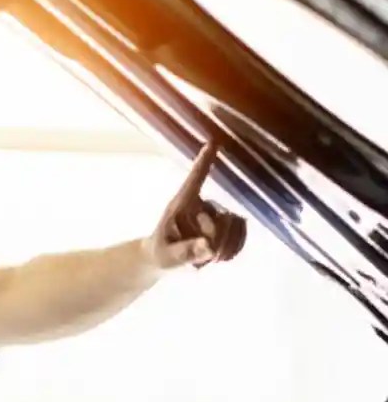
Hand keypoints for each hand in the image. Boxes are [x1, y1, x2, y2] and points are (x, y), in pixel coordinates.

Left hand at [143, 142, 246, 270]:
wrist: (164, 258)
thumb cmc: (160, 252)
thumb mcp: (166, 256)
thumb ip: (185, 252)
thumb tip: (208, 246)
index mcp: (181, 204)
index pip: (195, 180)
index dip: (204, 163)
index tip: (212, 143)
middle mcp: (202, 204)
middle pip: (222, 219)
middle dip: (216, 239)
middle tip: (201, 254)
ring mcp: (216, 213)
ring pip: (235, 226)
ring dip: (225, 246)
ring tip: (206, 257)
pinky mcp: (227, 224)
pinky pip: (242, 233)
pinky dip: (233, 249)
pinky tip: (218, 257)